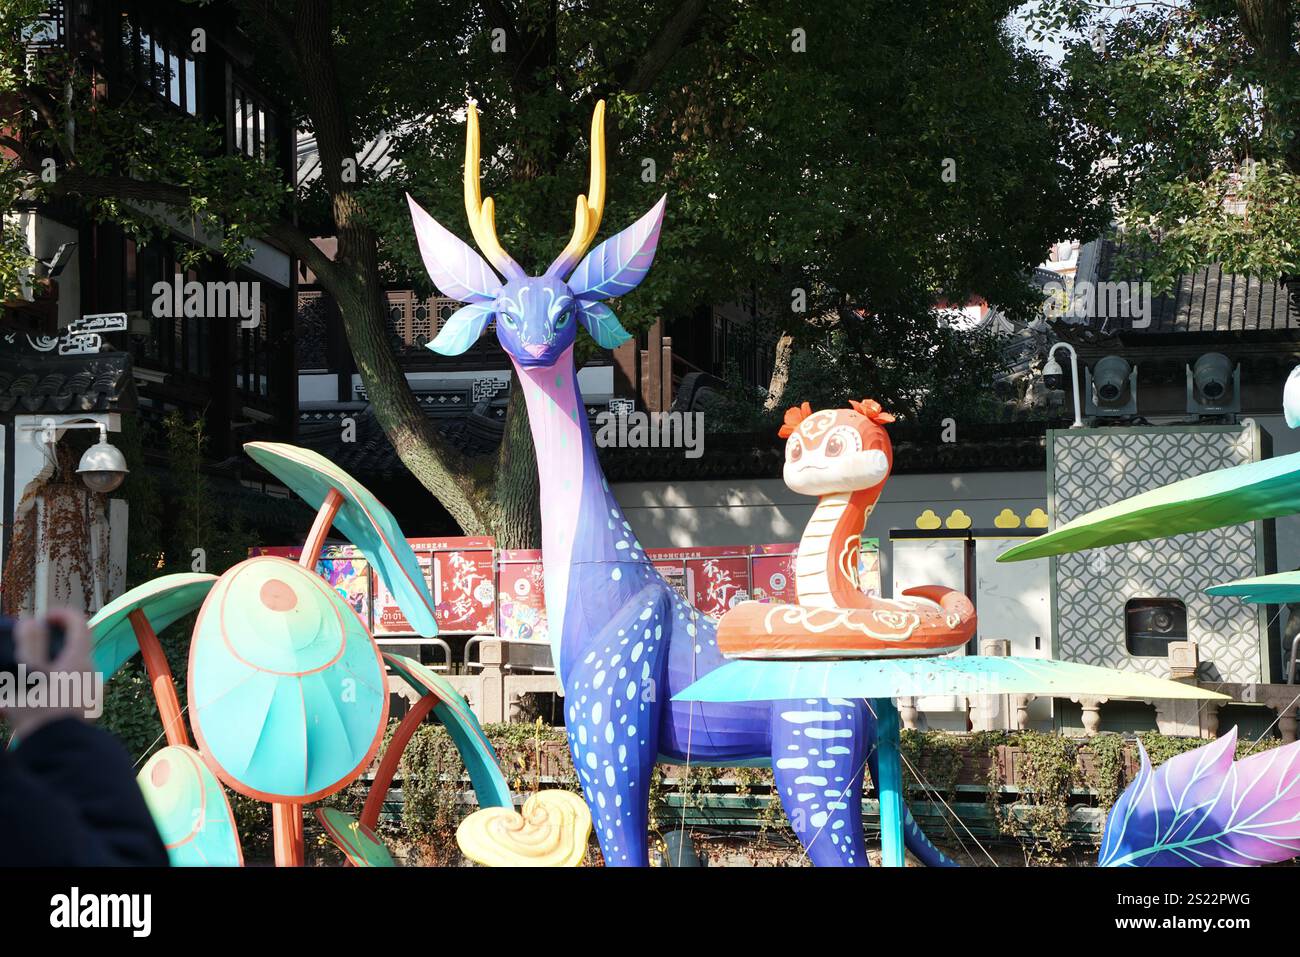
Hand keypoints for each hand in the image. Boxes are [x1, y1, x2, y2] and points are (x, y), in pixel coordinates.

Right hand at [2, 609, 99, 738]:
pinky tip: (25, 703)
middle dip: (47, 646)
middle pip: (72, 646)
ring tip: (17, 687)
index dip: (62, 614)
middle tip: (25, 652)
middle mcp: (89, 670)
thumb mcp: (27, 671)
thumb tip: (32, 623)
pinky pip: (66, 687)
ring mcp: (89, 688)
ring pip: (67, 668)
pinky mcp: (84, 704)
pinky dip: (48, 687)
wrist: (56, 746)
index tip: (43, 618)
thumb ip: (30, 643)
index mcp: (79, 658)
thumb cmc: (39, 708)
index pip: (79, 622)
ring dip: (44, 669)